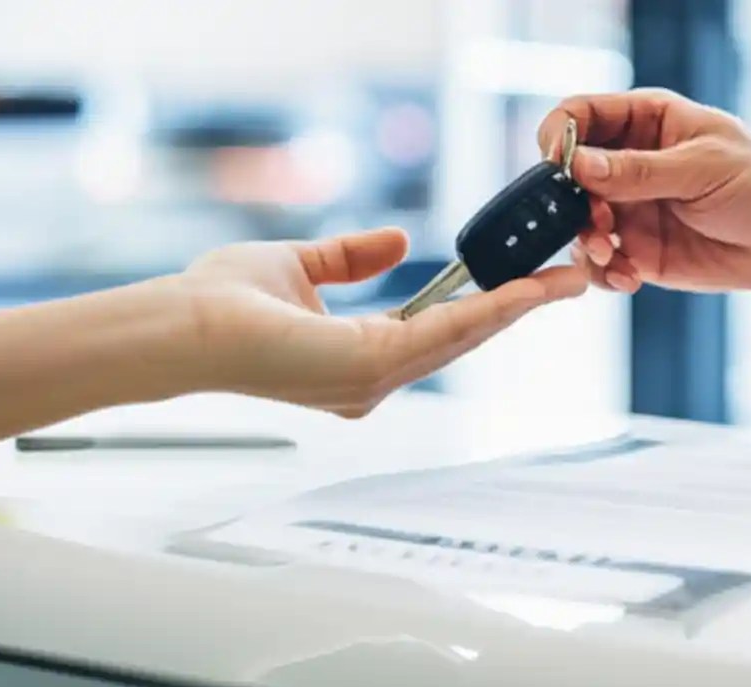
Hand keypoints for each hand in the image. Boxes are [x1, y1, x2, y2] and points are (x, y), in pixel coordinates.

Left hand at [179, 228, 585, 417]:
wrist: (181, 324)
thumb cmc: (219, 304)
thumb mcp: (300, 266)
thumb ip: (352, 258)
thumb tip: (399, 242)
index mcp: (359, 357)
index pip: (436, 329)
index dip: (484, 305)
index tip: (523, 282)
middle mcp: (374, 380)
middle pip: (464, 338)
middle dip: (519, 307)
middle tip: (569, 280)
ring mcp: (375, 380)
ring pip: (465, 337)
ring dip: (519, 307)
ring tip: (565, 281)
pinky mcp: (369, 369)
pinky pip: (444, 334)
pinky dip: (489, 312)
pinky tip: (524, 292)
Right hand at [537, 88, 750, 301]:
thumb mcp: (705, 168)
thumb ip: (640, 170)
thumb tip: (578, 165)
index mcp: (648, 121)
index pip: (582, 114)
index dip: (560, 135)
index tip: (560, 166)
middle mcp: (630, 163)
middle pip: (569, 173)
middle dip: (571, 201)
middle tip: (596, 222)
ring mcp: (631, 208)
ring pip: (578, 222)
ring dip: (584, 241)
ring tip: (610, 255)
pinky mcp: (638, 251)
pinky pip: (599, 263)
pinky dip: (602, 273)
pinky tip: (629, 279)